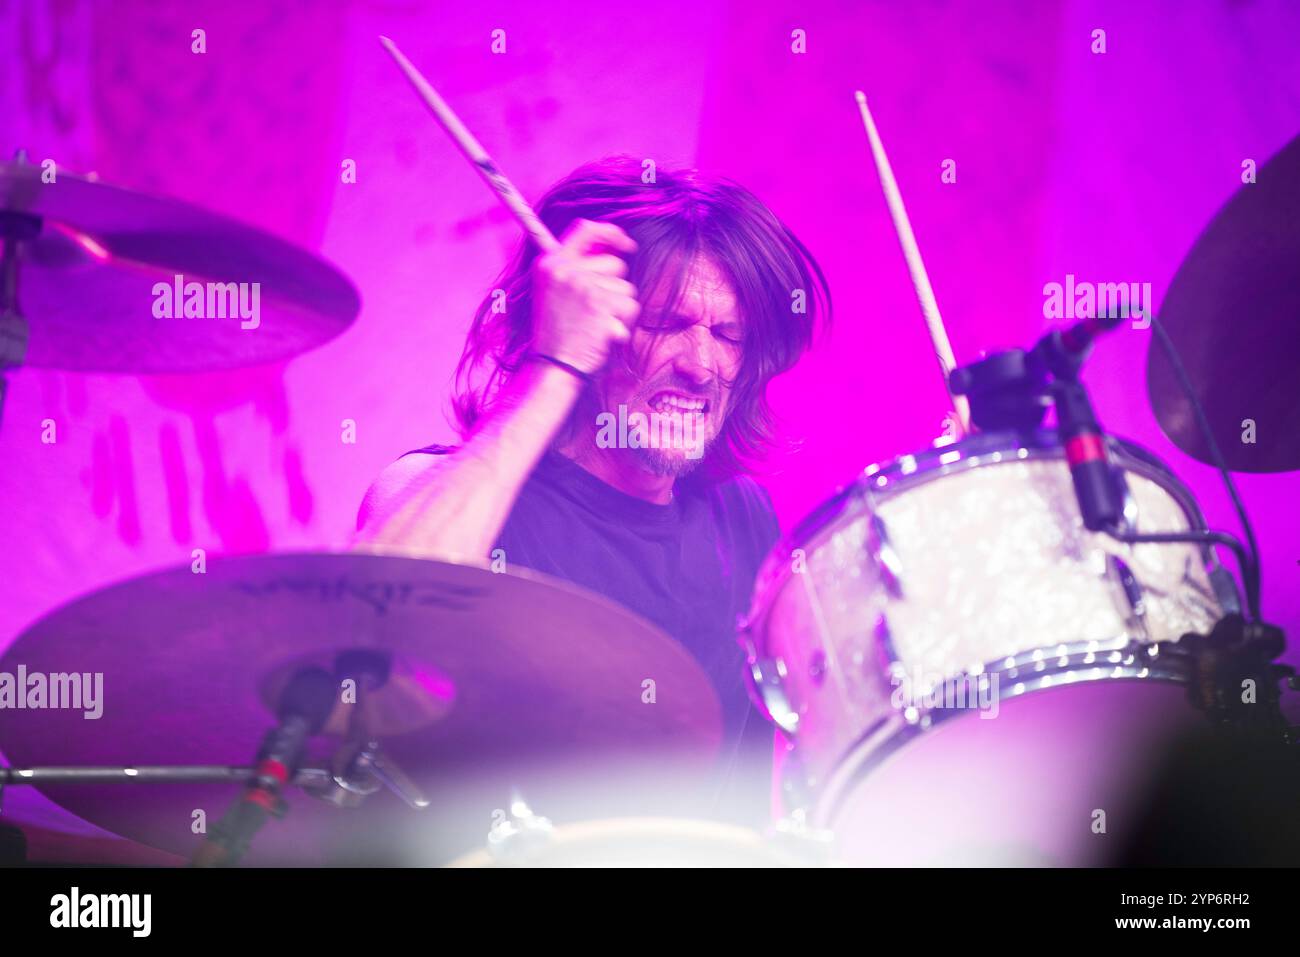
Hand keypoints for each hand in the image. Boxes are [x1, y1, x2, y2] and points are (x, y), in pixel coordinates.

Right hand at [530, 219, 639, 374]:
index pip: (586, 229)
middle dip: (614, 287)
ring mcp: (584, 287)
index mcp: (551, 263)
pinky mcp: (602, 306)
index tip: (626, 245)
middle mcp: (566, 270)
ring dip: (619, 309)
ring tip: (597, 324)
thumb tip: (612, 248)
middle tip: (594, 311)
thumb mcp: (553, 291)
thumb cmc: (557, 332)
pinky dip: (624, 323)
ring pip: (626, 288)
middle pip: (615, 264)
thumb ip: (575, 267)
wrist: (554, 366)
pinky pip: (630, 307)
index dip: (611, 234)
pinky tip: (604, 334)